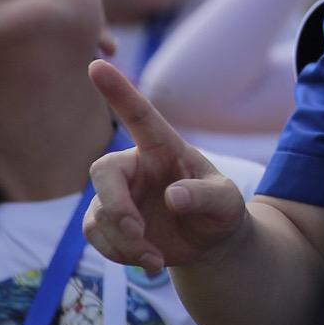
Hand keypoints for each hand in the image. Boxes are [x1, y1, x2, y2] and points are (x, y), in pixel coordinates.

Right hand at [82, 59, 249, 271]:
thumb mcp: (227, 202)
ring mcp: (119, 194)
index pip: (139, 115)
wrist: (210, 242)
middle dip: (115, 206)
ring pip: (98, 213)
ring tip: (156, 258)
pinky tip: (150, 261)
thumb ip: (205, 195)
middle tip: (138, 232)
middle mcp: (135, 166)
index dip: (118, 91)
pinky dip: (120, 254)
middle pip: (102, 172)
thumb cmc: (221, 210)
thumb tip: (173, 197)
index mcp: (164, 148)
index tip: (96, 63)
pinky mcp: (108, 222)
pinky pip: (96, 236)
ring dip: (123, 241)